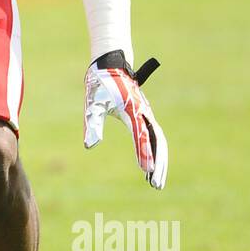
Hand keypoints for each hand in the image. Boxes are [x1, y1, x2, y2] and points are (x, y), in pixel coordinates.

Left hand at [83, 51, 167, 189]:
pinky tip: (149, 168)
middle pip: (157, 141)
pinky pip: (154, 137)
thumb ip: (93, 123)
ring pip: (159, 141)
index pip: (141, 135)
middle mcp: (144, 112)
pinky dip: (155, 153)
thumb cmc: (100, 84)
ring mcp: (147, 114)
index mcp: (132, 109)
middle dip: (158, 164)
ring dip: (160, 161)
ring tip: (155, 183)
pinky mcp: (146, 116)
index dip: (144, 153)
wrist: (111, 65)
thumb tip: (90, 145)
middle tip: (155, 185)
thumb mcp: (93, 102)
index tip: (146, 171)